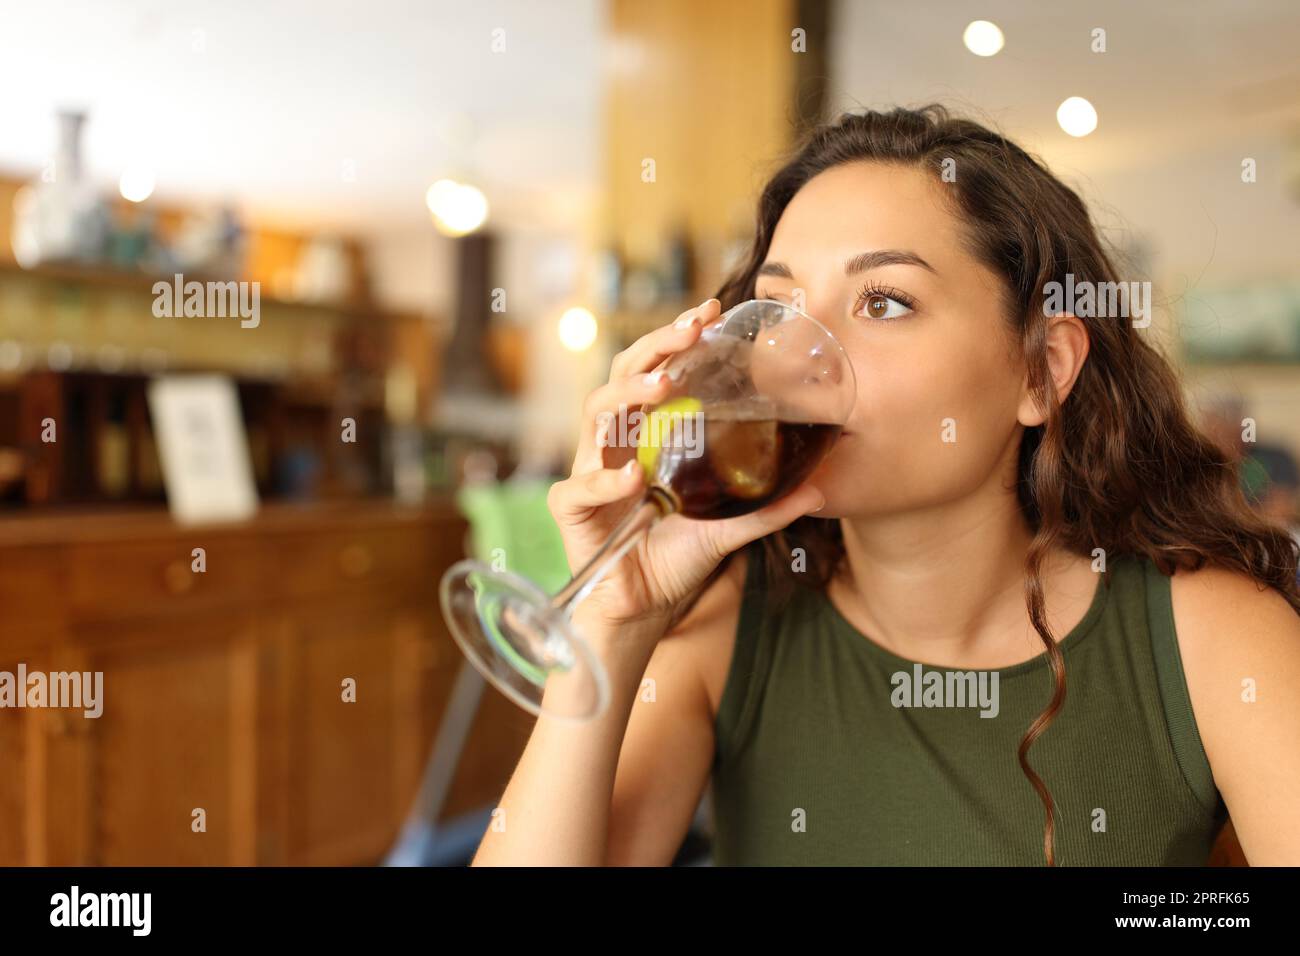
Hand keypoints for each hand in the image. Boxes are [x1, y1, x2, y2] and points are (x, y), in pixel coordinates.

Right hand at [547, 298, 824, 632]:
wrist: (643, 608)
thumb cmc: (676, 556)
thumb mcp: (728, 526)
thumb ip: (767, 507)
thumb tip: (819, 488)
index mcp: (646, 433)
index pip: (655, 370)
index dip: (676, 338)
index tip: (709, 312)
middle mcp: (614, 441)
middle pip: (622, 376)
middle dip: (654, 348)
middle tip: (689, 332)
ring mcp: (588, 470)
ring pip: (593, 413)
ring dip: (626, 395)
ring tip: (661, 390)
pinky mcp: (571, 510)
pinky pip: (579, 487)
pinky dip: (604, 479)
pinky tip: (631, 474)